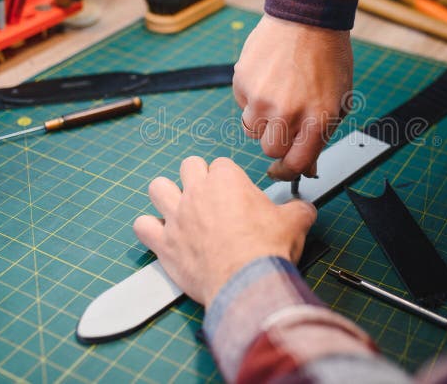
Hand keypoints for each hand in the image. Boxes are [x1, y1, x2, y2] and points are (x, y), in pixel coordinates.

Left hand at [133, 156, 317, 307]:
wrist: (246, 281)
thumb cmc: (267, 249)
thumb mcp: (295, 222)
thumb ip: (298, 209)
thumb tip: (304, 209)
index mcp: (227, 181)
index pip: (222, 165)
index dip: (230, 180)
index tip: (237, 196)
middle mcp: (197, 192)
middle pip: (189, 167)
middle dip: (198, 178)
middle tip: (210, 199)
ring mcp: (177, 216)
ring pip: (158, 188)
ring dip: (167, 196)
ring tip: (180, 210)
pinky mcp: (164, 243)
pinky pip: (142, 226)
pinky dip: (149, 230)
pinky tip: (161, 236)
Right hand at [233, 14, 352, 179]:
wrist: (307, 17)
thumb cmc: (328, 57)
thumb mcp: (339, 100)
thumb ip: (322, 136)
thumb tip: (308, 168)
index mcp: (317, 120)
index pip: (295, 164)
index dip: (287, 172)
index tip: (281, 170)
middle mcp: (287, 113)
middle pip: (269, 149)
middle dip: (276, 140)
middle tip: (285, 121)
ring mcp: (261, 98)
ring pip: (252, 129)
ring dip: (263, 119)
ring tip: (278, 93)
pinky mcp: (243, 82)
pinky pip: (242, 104)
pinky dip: (252, 98)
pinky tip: (269, 78)